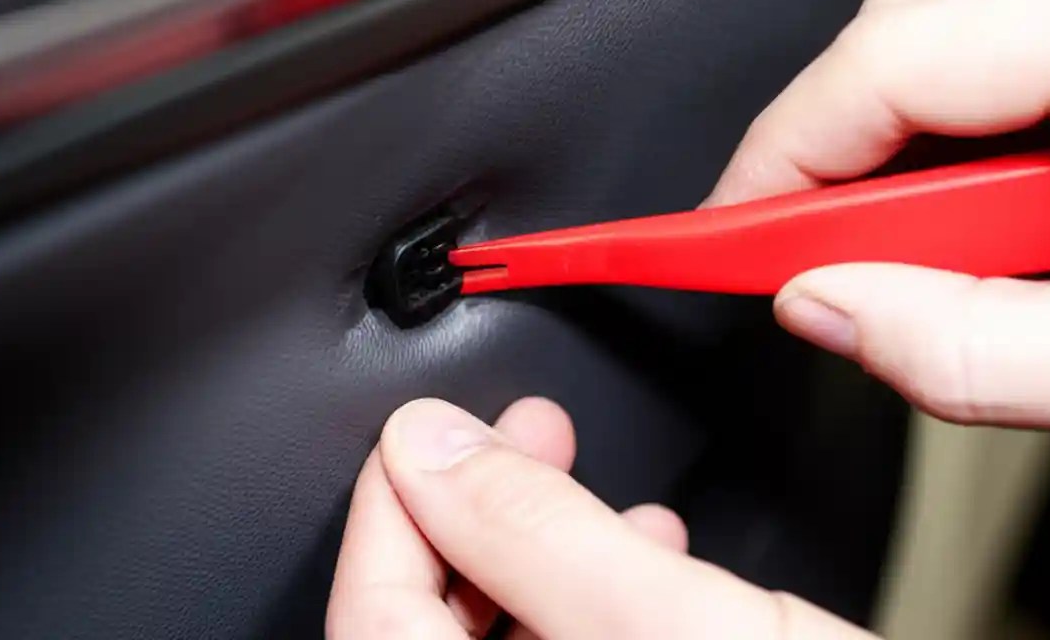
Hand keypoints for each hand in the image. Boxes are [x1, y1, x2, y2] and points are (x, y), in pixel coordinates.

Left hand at [326, 397, 869, 638]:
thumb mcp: (674, 624)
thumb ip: (537, 535)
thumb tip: (429, 448)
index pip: (375, 622)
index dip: (388, 510)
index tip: (423, 430)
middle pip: (429, 624)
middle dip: (474, 507)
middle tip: (513, 431)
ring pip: (511, 631)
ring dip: (534, 537)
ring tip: (571, 465)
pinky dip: (593, 584)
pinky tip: (643, 541)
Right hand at [708, 0, 1049, 429]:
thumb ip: (981, 350)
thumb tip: (831, 308)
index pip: (888, 63)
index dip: (782, 160)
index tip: (727, 236)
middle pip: (911, 11)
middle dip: (843, 140)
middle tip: (834, 254)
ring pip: (967, 5)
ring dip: (923, 122)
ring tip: (964, 237)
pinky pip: (1039, 14)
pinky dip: (992, 105)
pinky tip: (1029, 189)